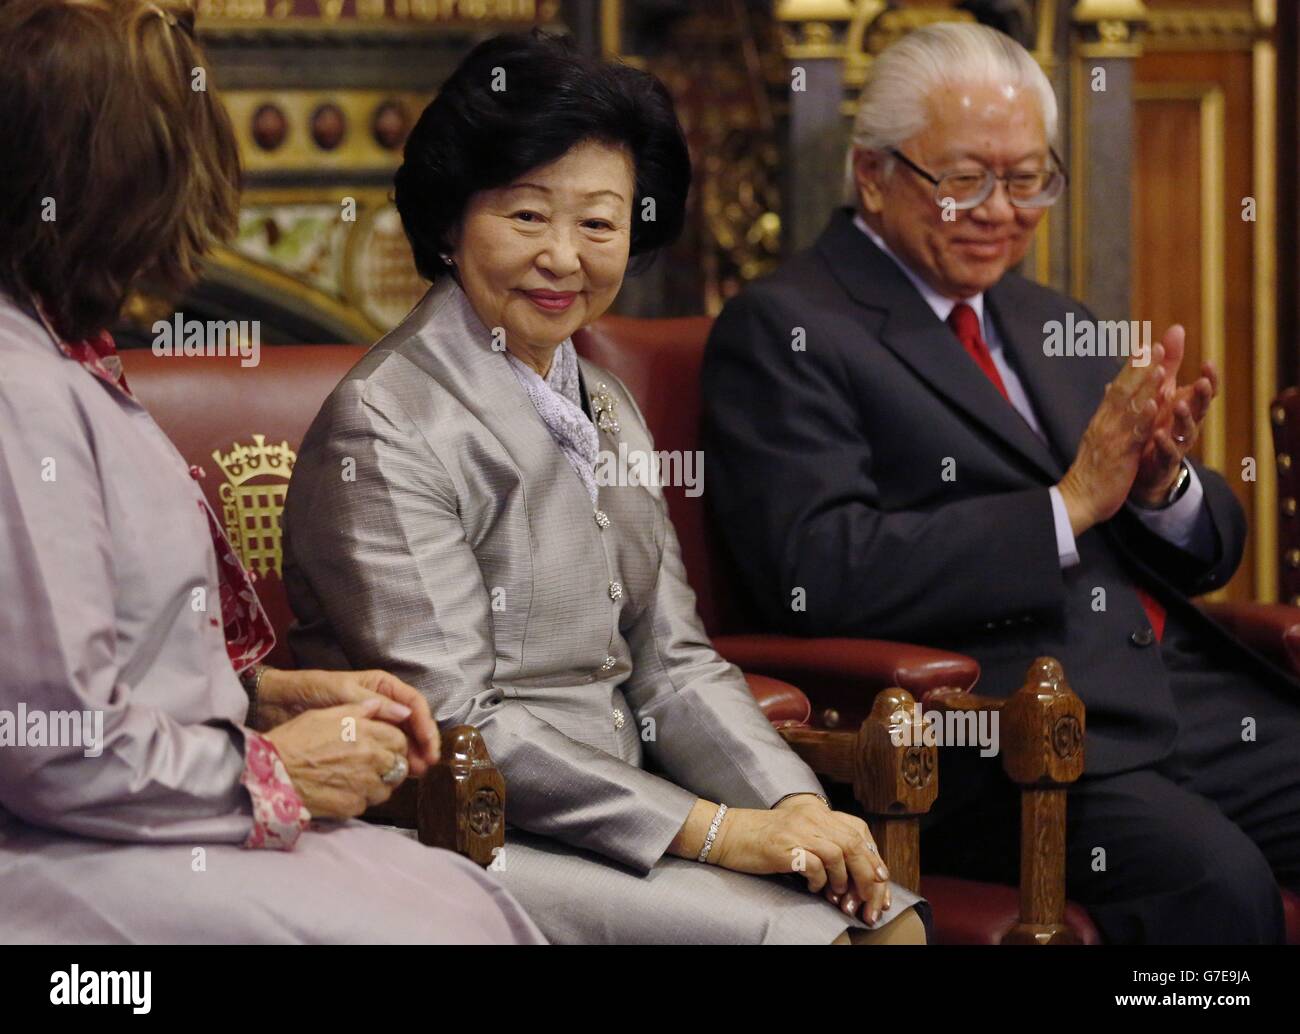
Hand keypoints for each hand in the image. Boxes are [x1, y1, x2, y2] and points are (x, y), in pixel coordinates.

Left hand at [256, 668, 438, 775]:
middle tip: (425, 766)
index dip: (425, 725)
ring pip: (400, 738)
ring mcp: (373, 722)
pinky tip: (395, 773)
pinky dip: (392, 760)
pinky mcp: (362, 739)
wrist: (280, 702)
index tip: (429, 746)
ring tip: (414, 773)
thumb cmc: (311, 690)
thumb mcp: (341, 692)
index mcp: (382, 687)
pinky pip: (383, 749)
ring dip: (409, 755)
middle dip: (421, 744)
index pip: (414, 704)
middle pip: (412, 724)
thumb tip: (405, 713)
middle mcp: (383, 704)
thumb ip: (372, 702)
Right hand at [264, 699, 410, 819]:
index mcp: (366, 732)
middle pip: (399, 764)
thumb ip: (360, 709)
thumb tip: (383, 705)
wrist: (271, 773)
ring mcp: (363, 784)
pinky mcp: (352, 806)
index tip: (385, 747)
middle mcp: (371, 758)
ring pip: (387, 788)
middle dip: (391, 765)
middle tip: (373, 765)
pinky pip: (367, 803)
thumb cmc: (294, 740)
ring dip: (378, 784)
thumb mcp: (325, 714)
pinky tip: (343, 791)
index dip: (394, 744)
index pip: (400, 739)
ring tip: (358, 780)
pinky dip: (359, 799)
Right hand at [712, 798, 893, 923]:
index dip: (874, 858)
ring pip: (839, 854)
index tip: (882, 882)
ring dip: (844, 881)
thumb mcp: (799, 833)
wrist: (728, 834)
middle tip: (868, 901)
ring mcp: (798, 830)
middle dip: (867, 876)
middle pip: (855, 844)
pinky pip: (814, 865)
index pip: (859, 831)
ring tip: (838, 897)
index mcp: (818, 812)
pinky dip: (820, 882)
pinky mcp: (784, 847)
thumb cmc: (763, 839)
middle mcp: (812, 816)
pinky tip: (814, 889)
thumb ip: (824, 842)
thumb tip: (854, 874)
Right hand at [1057, 342, 1164, 535]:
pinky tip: (1154, 403)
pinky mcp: (1120, 455)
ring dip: (1144, 385)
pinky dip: (1143, 416)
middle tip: (1153, 345)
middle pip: (1122, 391)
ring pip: (1129, 407)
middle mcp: (1105, 425)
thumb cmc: (1090, 475)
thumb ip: (1107, 423)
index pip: (1117, 389)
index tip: (1143, 347)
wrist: (1077, 500)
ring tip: (1158, 365)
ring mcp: (1112, 438)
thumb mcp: (1097, 443)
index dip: (1131, 368)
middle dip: (1139, 367)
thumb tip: (1111, 405)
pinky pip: (1133, 433)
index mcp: (1101, 422)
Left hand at [1130, 325, 1216, 504]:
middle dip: (1201, 395)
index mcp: (1185, 404)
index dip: (1209, 378)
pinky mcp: (1164, 461)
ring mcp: (1177, 442)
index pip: (1203, 390)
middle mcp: (1186, 423)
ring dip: (1184, 417)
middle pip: (1200, 407)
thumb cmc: (1156, 422)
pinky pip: (1168, 453)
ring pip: (1187, 430)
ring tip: (1178, 404)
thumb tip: (1176, 329)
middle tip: (1199, 382)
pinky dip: (1164, 443)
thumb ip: (1168, 362)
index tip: (1208, 363)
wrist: (1142, 467)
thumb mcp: (1162, 389)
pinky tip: (1158, 434)